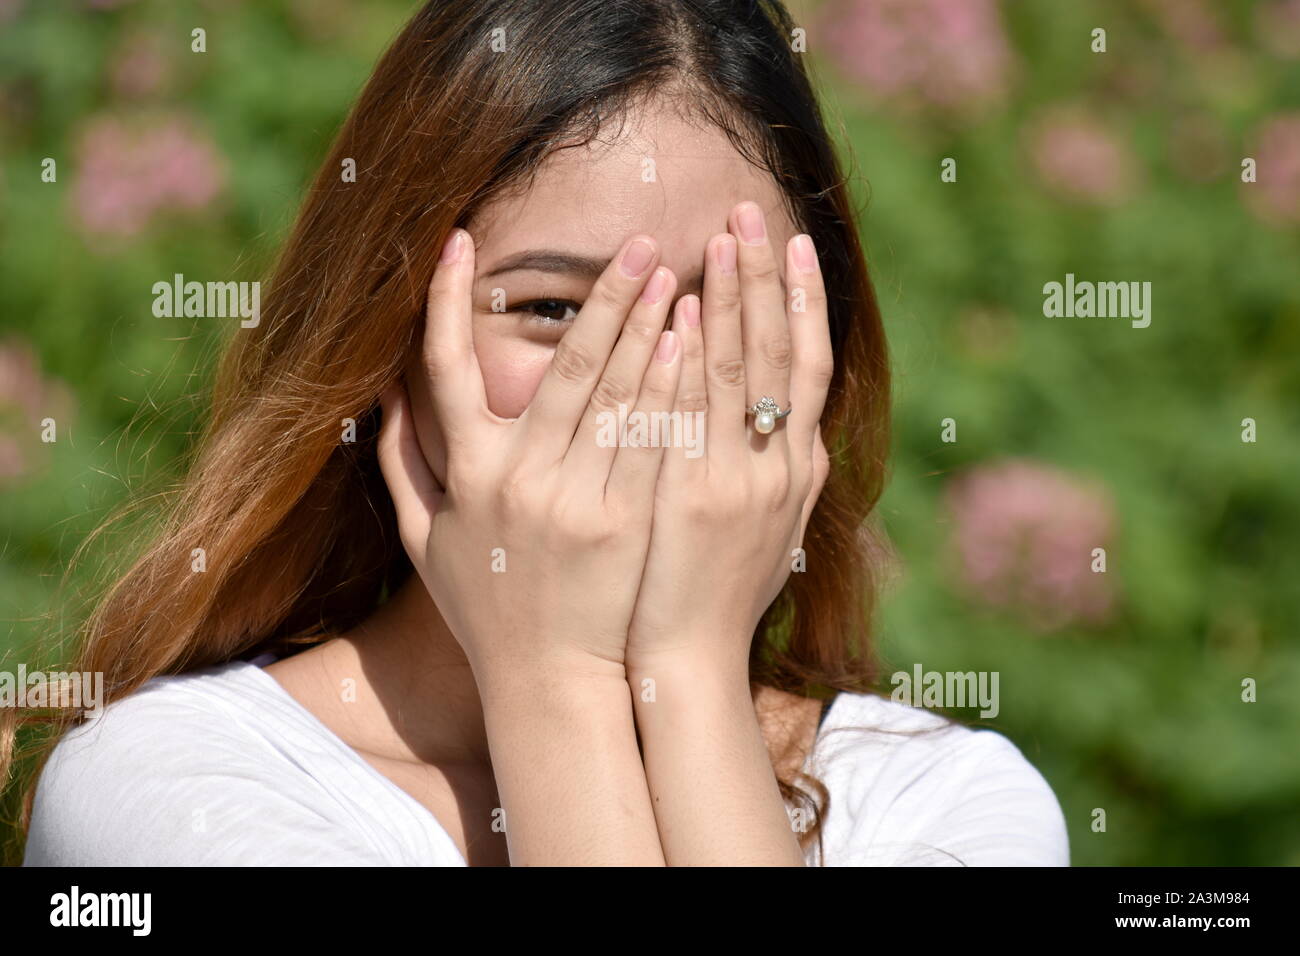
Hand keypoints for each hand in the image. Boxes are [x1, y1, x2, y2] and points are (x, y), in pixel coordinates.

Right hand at [377, 227, 683, 682]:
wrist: (551, 681)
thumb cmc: (487, 607)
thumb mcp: (425, 541)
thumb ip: (400, 466)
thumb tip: (382, 396)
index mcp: (466, 474)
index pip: (445, 370)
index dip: (443, 300)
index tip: (455, 240)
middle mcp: (518, 479)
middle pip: (562, 368)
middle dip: (602, 298)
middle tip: (638, 243)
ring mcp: (575, 500)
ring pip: (614, 395)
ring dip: (645, 327)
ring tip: (675, 273)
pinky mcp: (626, 522)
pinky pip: (651, 441)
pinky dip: (669, 388)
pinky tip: (691, 342)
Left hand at [625, 202, 832, 674]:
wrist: (688, 661)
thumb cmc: (716, 595)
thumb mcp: (763, 530)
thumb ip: (768, 469)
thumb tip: (776, 424)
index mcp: (798, 469)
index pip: (809, 366)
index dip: (802, 301)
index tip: (790, 244)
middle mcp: (780, 468)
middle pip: (780, 353)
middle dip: (765, 278)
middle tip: (749, 211)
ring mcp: (741, 482)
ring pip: (741, 372)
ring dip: (730, 300)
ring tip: (718, 238)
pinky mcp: (693, 499)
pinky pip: (692, 414)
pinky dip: (690, 359)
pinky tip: (676, 313)